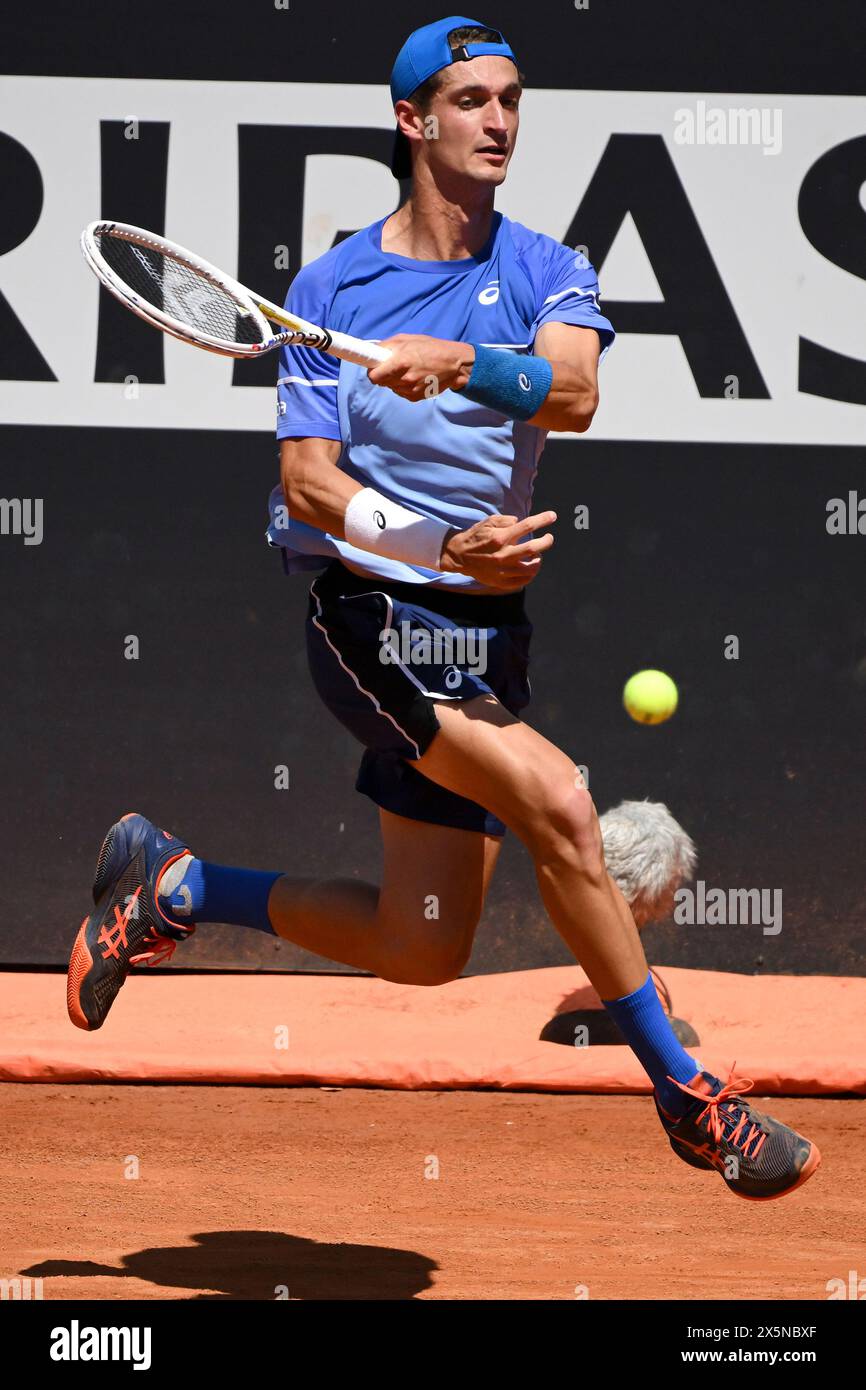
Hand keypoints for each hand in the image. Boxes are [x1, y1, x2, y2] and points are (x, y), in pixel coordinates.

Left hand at [367, 334, 474, 400]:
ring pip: (391, 387)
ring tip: (408, 370)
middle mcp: (404, 380)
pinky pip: (400, 392)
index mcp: (400, 363)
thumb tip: (373, 352)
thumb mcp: (407, 339)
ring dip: (394, 380)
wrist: (454, 364)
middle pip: (381, 382)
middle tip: (393, 365)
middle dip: (384, 374)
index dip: (372, 371)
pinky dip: (403, 386)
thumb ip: (387, 346)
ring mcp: (410, 390)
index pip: (373, 376)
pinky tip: (414, 377)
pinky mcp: (415, 397)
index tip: (374, 367)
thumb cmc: (431, 348)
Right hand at [439, 511, 556, 591]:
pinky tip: (529, 568)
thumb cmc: (475, 537)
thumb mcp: (488, 522)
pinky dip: (530, 574)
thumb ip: (506, 520)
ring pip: (531, 568)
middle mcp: (503, 554)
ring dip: (539, 560)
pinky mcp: (501, 582)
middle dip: (546, 541)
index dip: (543, 519)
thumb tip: (520, 521)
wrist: (459, 556)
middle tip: (549, 538)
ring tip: (537, 555)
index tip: (552, 516)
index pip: (527, 526)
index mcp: (500, 537)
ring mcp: (503, 570)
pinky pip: (523, 581)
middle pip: (533, 548)